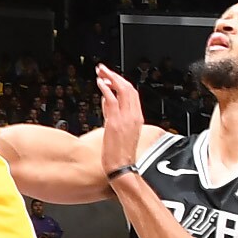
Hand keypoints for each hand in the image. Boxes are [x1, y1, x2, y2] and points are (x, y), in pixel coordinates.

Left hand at [93, 65, 144, 179]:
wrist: (121, 168)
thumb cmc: (120, 154)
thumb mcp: (119, 130)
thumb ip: (113, 114)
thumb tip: (107, 100)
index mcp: (137, 117)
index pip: (132, 93)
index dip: (121, 81)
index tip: (111, 75)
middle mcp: (133, 116)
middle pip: (128, 88)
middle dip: (115, 76)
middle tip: (103, 69)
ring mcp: (125, 118)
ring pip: (122, 90)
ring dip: (110, 78)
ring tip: (100, 72)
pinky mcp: (115, 122)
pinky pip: (113, 100)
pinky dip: (107, 89)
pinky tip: (100, 83)